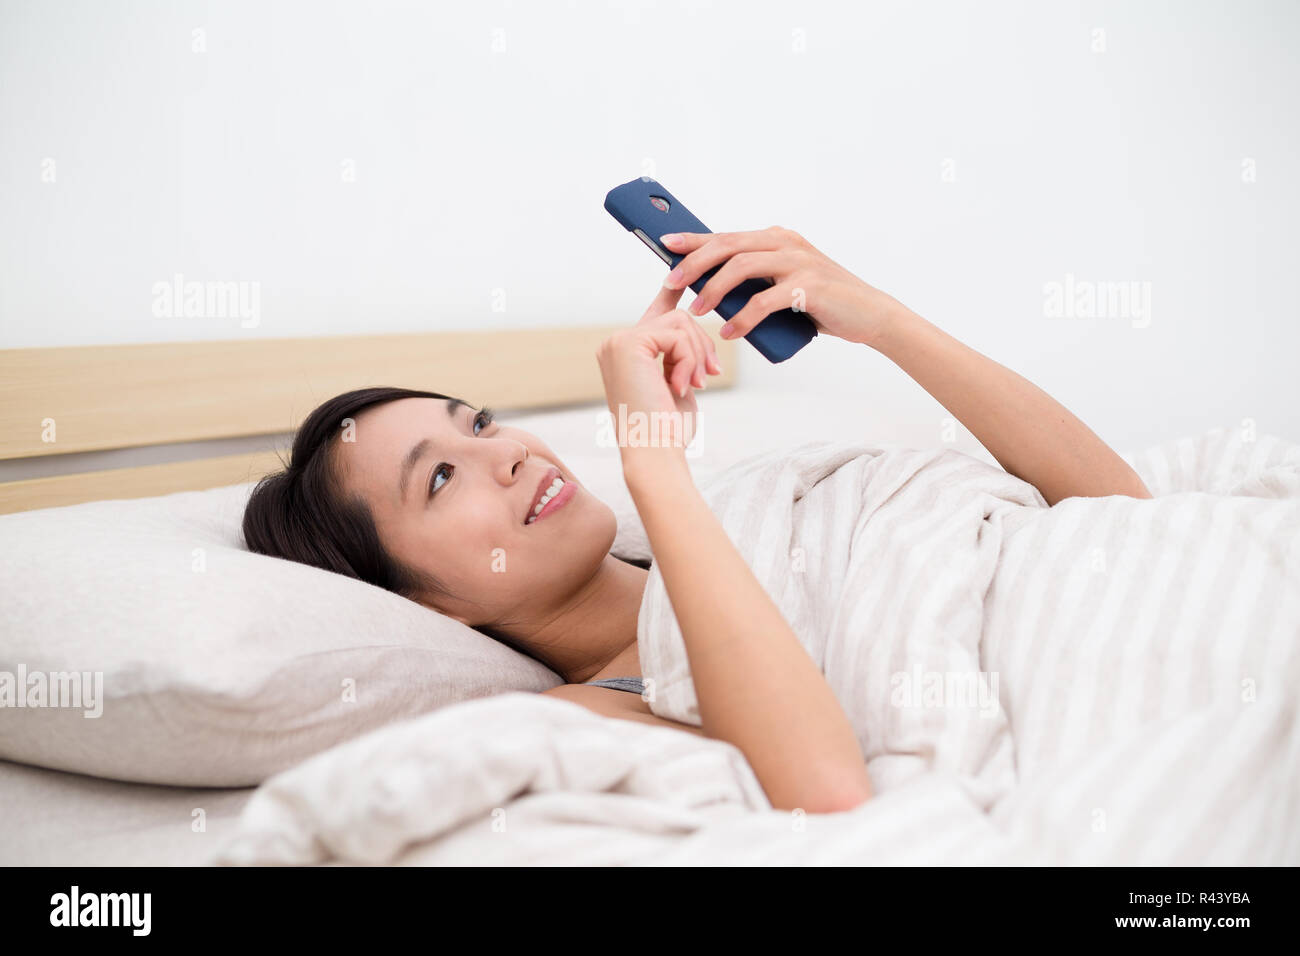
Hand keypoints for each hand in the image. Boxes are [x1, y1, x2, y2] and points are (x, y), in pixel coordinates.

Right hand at [595, 283, 721, 472]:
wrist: (655, 452)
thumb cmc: (667, 429)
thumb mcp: (677, 382)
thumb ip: (678, 353)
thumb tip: (690, 325)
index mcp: (625, 352)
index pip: (656, 312)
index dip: (673, 290)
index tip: (686, 272)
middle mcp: (615, 343)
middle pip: (675, 316)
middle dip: (701, 344)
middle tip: (711, 375)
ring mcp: (619, 341)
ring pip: (680, 321)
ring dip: (697, 354)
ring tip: (696, 384)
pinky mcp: (630, 343)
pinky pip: (677, 333)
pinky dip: (690, 359)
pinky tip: (683, 385)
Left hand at [661, 226, 910, 349]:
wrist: (870, 314)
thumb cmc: (822, 303)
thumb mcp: (785, 284)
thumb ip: (757, 281)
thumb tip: (713, 291)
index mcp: (777, 238)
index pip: (727, 235)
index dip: (694, 239)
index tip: (665, 245)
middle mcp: (785, 243)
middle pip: (728, 245)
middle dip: (695, 263)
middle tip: (672, 283)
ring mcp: (798, 262)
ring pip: (742, 267)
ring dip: (714, 289)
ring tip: (697, 311)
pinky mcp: (809, 286)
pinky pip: (764, 301)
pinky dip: (743, 318)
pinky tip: (729, 331)